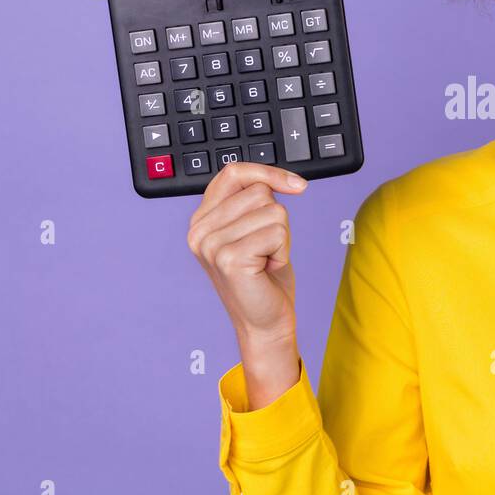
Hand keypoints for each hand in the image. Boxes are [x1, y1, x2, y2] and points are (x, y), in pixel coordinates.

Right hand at [188, 162, 307, 406]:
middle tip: (265, 249)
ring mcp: (211, 245)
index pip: (234, 172)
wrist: (265, 322)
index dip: (267, 172)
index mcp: (201, 219)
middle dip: (275, 219)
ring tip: (265, 260)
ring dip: (280, 236)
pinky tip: (266, 269)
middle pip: (259, 190)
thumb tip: (282, 178)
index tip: (295, 185)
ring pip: (272, 210)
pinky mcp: (229, 258)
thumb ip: (252, 200)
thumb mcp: (254, 228)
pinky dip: (282, 250)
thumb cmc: (264, 277)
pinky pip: (276, 230)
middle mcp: (199, 230)